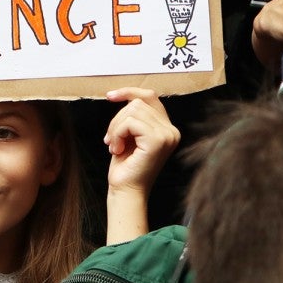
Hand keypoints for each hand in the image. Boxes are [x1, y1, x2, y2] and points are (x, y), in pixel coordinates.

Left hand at [103, 88, 178, 243]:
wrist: (126, 191)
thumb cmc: (125, 166)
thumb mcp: (129, 135)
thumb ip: (134, 117)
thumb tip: (125, 96)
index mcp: (167, 128)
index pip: (150, 96)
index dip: (129, 92)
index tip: (110, 96)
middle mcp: (172, 130)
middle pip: (138, 102)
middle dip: (117, 119)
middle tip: (111, 140)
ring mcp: (167, 135)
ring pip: (132, 110)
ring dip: (116, 128)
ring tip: (115, 146)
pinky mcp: (158, 141)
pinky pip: (130, 122)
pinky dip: (117, 133)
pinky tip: (117, 149)